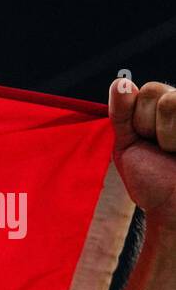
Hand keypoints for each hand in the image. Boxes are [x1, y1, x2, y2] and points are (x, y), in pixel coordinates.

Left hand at [109, 77, 175, 224]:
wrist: (174, 207)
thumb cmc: (154, 177)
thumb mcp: (128, 145)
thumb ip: (121, 113)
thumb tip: (119, 82)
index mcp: (170, 105)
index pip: (146, 91)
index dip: (139, 121)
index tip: (148, 141)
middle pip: (156, 91)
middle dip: (150, 126)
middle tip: (164, 148)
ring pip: (172, 101)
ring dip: (167, 135)